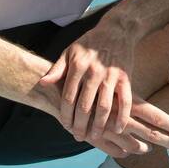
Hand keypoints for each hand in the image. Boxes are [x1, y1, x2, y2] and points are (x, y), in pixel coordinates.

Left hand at [38, 22, 168, 158]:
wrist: (117, 30)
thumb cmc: (90, 43)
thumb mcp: (69, 52)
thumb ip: (56, 69)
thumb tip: (42, 83)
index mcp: (78, 67)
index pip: (68, 98)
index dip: (66, 115)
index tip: (64, 126)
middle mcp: (94, 73)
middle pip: (85, 106)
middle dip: (80, 125)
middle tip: (77, 136)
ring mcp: (111, 76)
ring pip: (104, 108)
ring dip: (99, 126)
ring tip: (95, 137)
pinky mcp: (126, 78)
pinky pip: (125, 102)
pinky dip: (122, 117)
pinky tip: (118, 129)